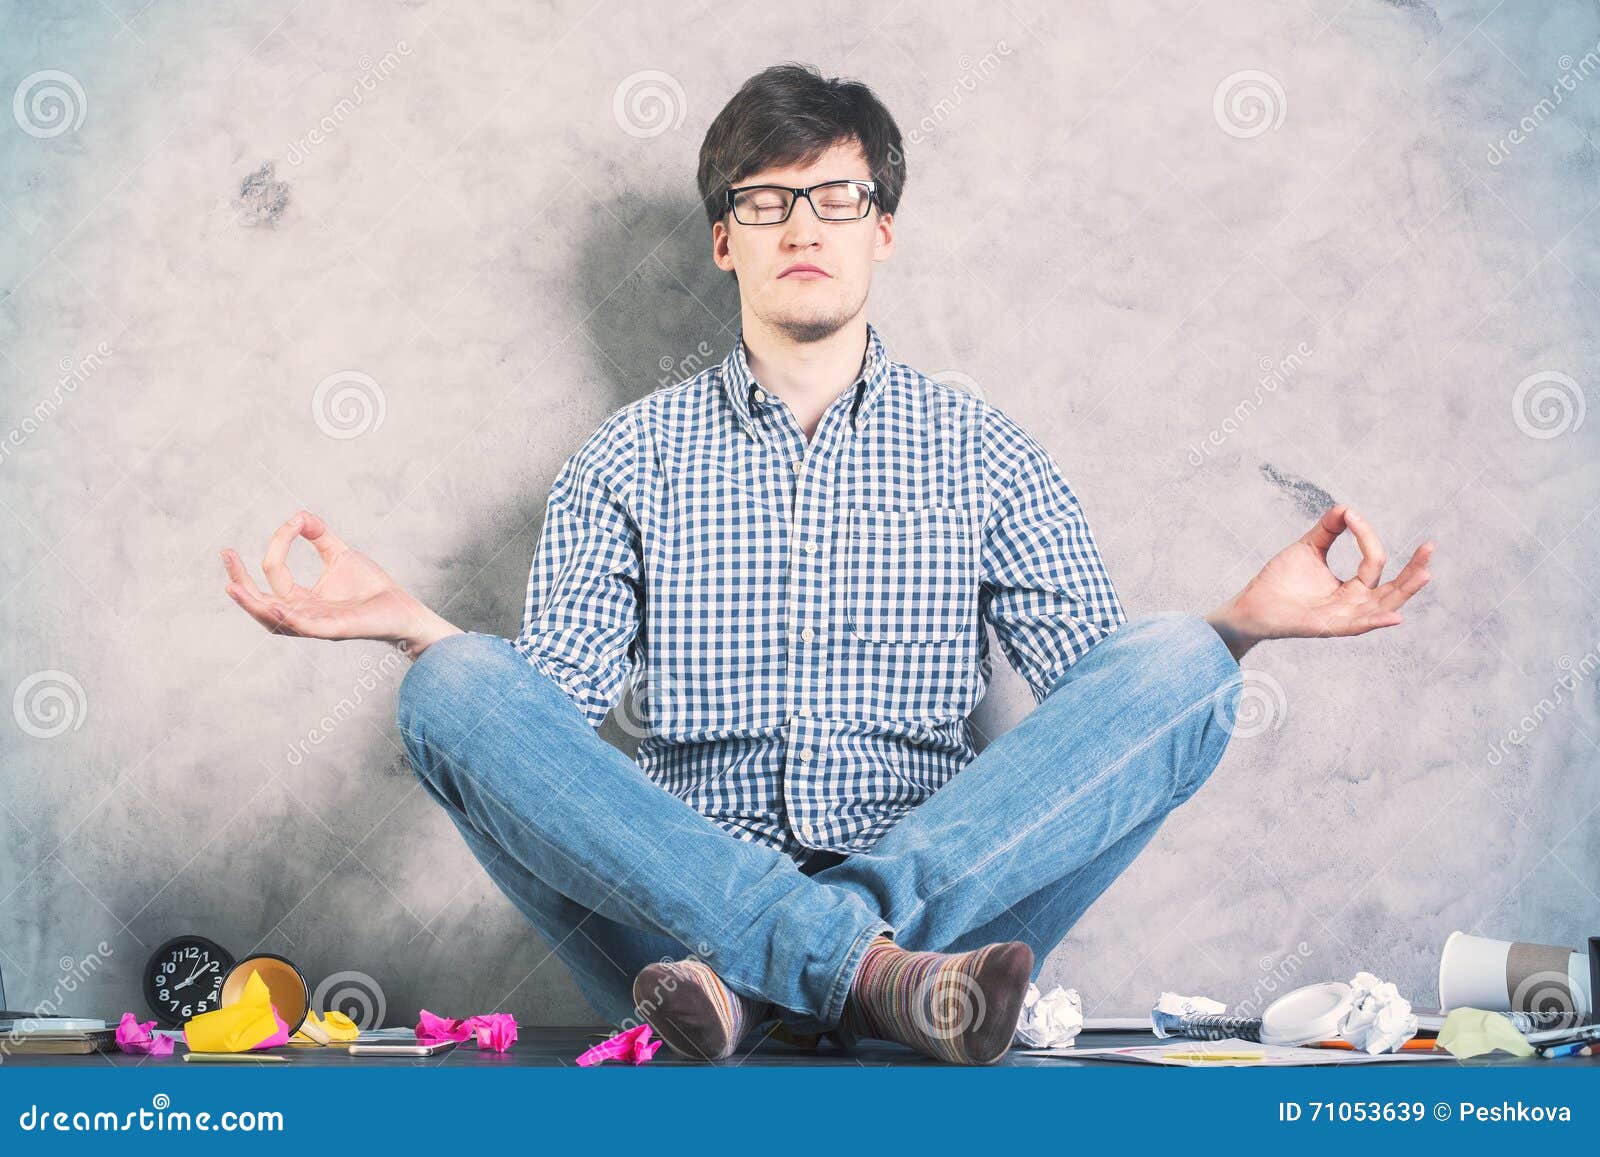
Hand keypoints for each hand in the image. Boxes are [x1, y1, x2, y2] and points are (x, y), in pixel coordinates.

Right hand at [221, 510, 460, 654]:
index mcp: (301, 599)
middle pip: (260, 602)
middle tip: (225, 554)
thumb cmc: (371, 587)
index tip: (293, 522)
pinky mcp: (336, 631)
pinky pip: (306, 628)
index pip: (274, 573)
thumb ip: (318, 534)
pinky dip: (288, 619)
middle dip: (240, 581)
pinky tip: (274, 605)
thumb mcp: (339, 554)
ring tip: (233, 587)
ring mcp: (317, 625)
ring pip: (275, 620)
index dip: (279, 544)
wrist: (402, 607)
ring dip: (252, 605)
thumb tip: (297, 515)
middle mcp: (302, 615)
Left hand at [1206, 505, 1433, 660]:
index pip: (1374, 562)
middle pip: (1393, 588)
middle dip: (1414, 569)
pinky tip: (1395, 616)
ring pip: (1383, 606)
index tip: (1350, 515)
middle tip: (1431, 547)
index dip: (1366, 536)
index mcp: (1353, 588)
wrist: (1251, 603)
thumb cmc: (1279, 580)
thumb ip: (1329, 529)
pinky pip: (1358, 626)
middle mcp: (1354, 604)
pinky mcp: (1329, 628)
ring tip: (1426, 574)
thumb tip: (1346, 507)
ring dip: (1405, 591)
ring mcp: (1344, 618)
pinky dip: (1376, 621)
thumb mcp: (1309, 548)